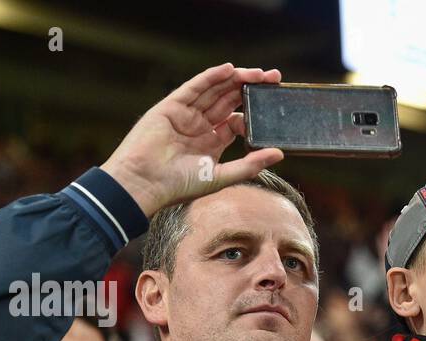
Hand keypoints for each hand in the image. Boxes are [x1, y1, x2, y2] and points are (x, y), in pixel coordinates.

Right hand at [102, 63, 284, 217]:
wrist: (145, 183)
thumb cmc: (179, 186)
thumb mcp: (222, 176)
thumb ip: (250, 165)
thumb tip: (279, 153)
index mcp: (211, 144)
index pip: (236, 121)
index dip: (253, 113)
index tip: (272, 108)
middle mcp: (199, 127)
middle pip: (228, 102)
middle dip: (250, 89)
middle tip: (273, 78)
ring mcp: (185, 115)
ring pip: (214, 92)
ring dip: (235, 80)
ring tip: (257, 73)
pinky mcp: (171, 106)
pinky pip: (194, 87)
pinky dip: (211, 77)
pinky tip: (229, 70)